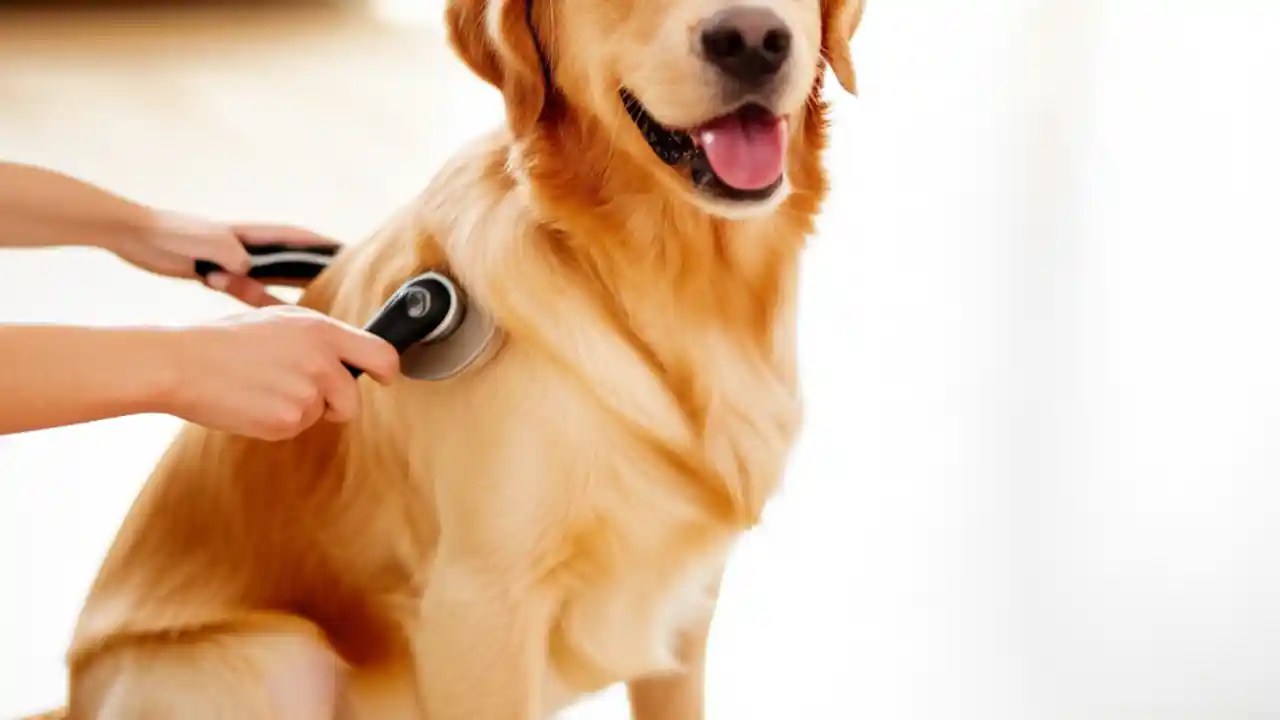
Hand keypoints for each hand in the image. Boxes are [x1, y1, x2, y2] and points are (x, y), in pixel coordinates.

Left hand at [108, 210, 340, 306]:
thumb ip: (228, 249)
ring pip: (277, 281)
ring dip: (296, 294)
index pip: (301, 240)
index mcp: (253, 235)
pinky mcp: (223, 277)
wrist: (137, 237)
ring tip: (324, 312)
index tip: (353, 259)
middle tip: (350, 290)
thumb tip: (248, 265)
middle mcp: (251, 248)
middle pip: (296, 262)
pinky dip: (266, 306)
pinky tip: (281, 322)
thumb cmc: (171, 232)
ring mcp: (238, 263)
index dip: (327, 249)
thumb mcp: (204, 239)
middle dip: (321, 274)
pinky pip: (253, 295)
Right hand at [158, 305, 399, 440]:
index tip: (384, 378)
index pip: (381, 354)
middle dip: (335, 404)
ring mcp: (306, 393)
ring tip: (261, 387)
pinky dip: (276, 423)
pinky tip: (250, 403)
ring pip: (320, 415)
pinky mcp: (287, 421)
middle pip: (353, 400)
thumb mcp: (279, 320)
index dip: (387, 371)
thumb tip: (350, 354)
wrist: (181, 363)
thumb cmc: (226, 339)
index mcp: (321, 331)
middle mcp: (321, 362)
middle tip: (299, 391)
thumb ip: (319, 337)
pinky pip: (294, 429)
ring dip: (299, 410)